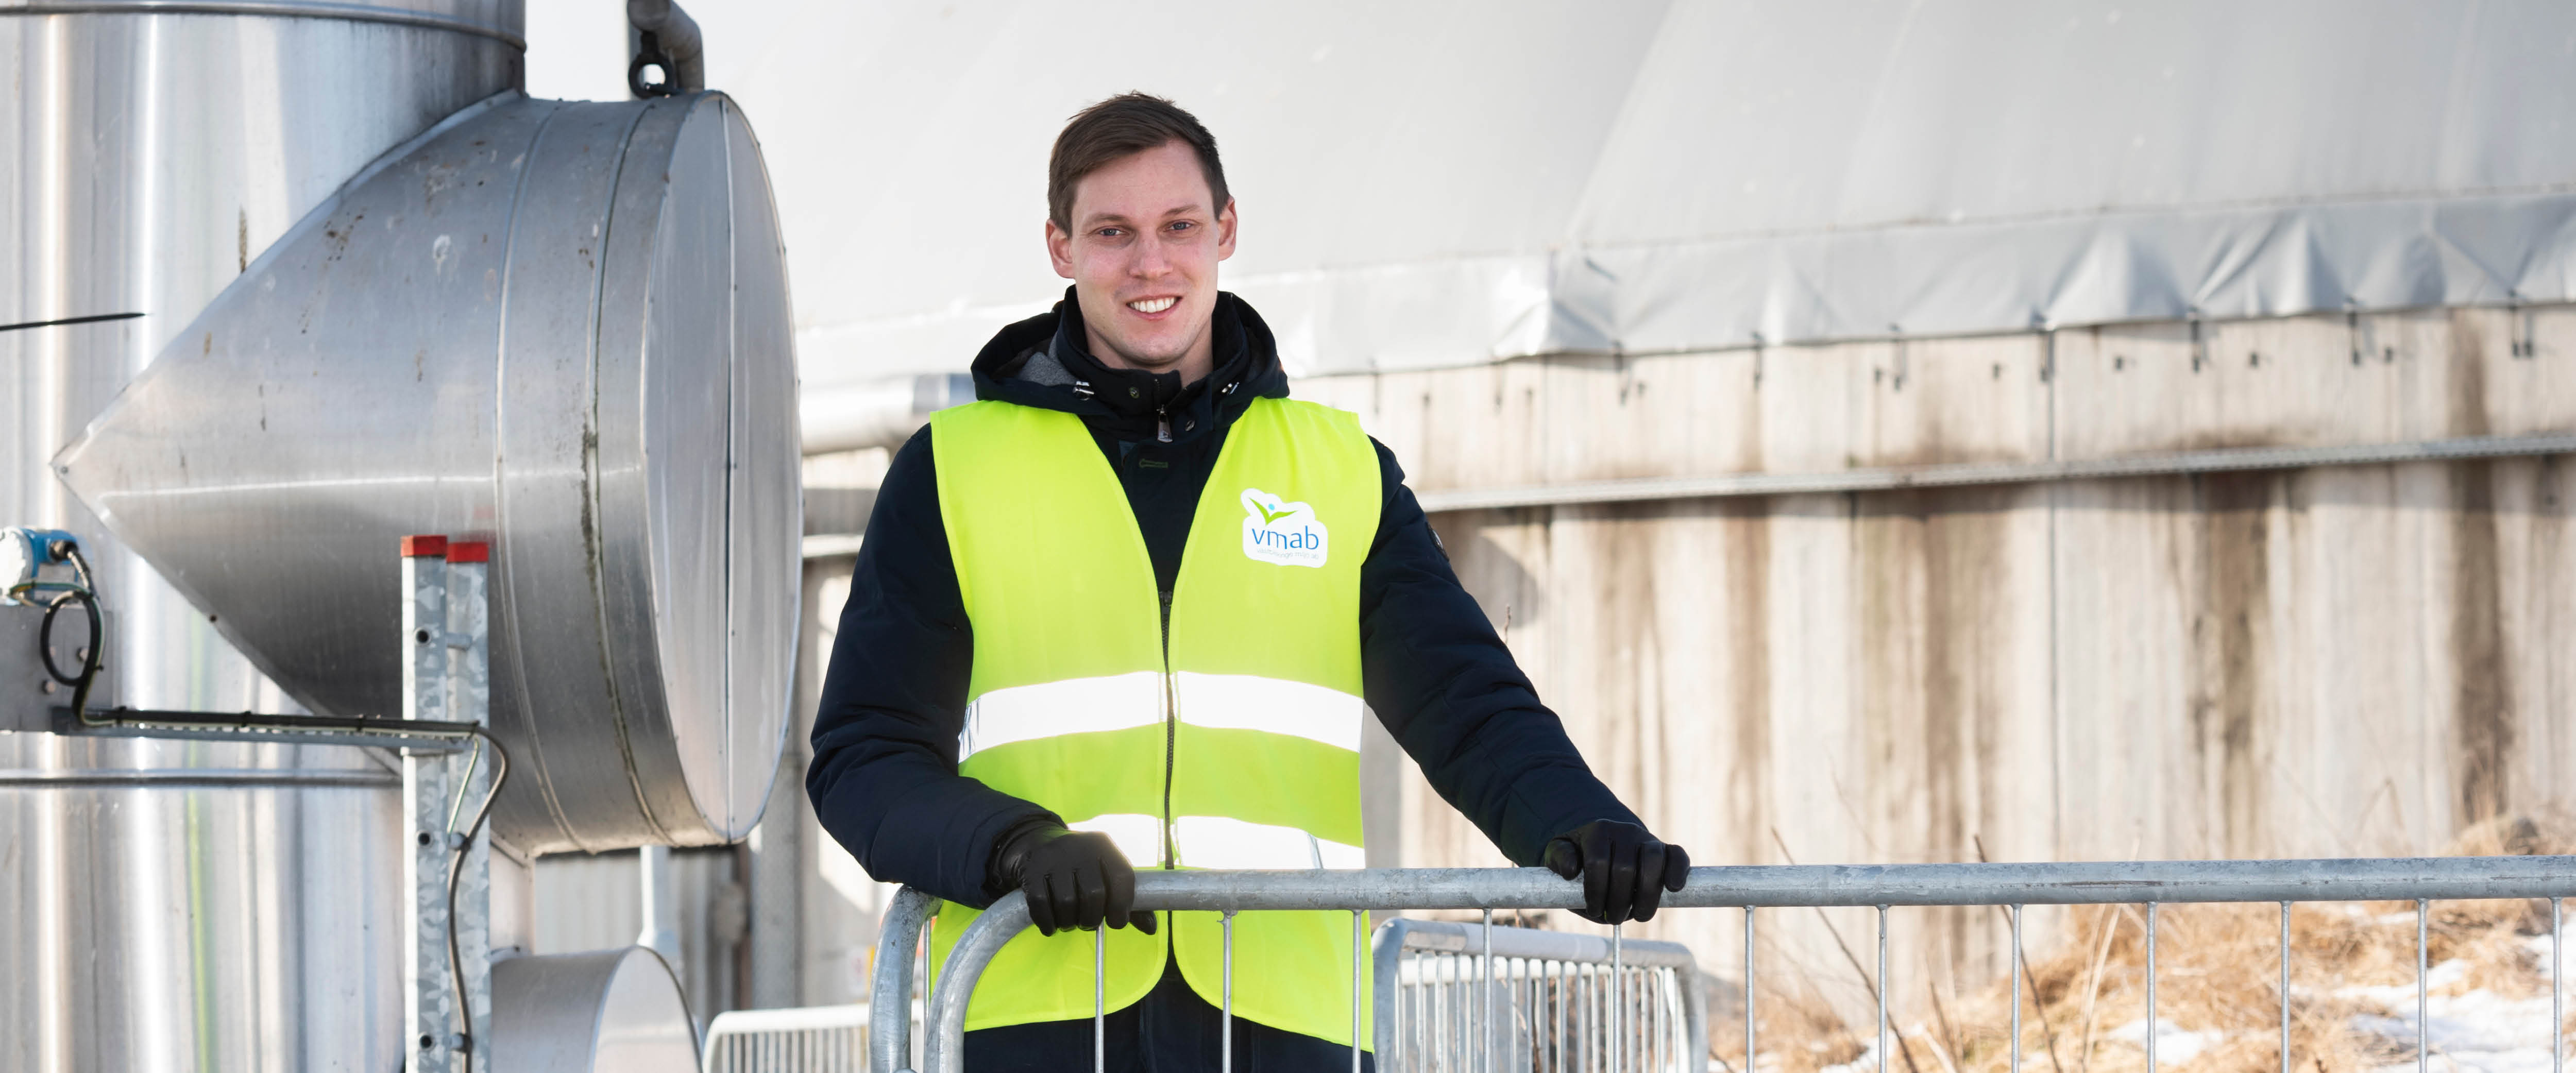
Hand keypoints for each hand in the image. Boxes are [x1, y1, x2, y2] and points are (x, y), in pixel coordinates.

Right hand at [997, 826, 1155, 936]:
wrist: (1037, 844)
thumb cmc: (1080, 869)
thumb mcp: (1105, 875)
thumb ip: (1128, 901)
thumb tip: (1151, 929)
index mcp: (1104, 845)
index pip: (1123, 877)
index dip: (1123, 906)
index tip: (1116, 922)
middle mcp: (1080, 845)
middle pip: (1094, 894)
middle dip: (1092, 918)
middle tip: (1088, 923)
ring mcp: (1054, 855)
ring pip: (1067, 902)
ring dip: (1069, 922)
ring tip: (1070, 922)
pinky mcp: (1031, 868)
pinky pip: (1041, 904)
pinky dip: (1048, 922)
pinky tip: (1052, 926)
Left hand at [1541, 820, 1689, 923]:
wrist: (1602, 847)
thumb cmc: (1579, 858)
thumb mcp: (1558, 855)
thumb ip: (1559, 858)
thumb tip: (1571, 871)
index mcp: (1598, 832)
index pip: (1598, 863)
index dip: (1595, 891)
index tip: (1592, 910)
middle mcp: (1625, 831)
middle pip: (1625, 867)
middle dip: (1618, 900)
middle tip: (1612, 918)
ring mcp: (1647, 839)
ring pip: (1653, 861)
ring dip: (1646, 896)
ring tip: (1637, 915)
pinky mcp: (1665, 849)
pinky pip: (1677, 855)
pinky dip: (1678, 870)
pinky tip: (1673, 888)